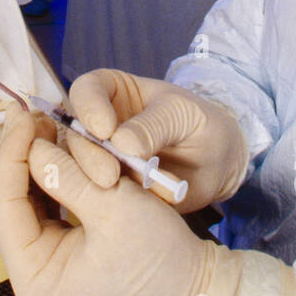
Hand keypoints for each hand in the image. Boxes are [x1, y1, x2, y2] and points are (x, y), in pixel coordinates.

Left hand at [0, 105, 234, 295]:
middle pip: (14, 201)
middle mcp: (32, 272)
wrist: (195, 287)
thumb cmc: (158, 257)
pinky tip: (58, 145)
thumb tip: (32, 143)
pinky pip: (50, 204)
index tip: (21, 116)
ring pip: (31, 198)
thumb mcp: (112, 208)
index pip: (6, 206)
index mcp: (34, 277)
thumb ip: (66, 175)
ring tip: (42, 122)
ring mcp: (48, 261)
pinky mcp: (65, 249)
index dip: (12, 155)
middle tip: (29, 112)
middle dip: (23, 155)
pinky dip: (56, 175)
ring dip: (39, 160)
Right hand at [65, 69, 248, 212]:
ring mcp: (102, 158)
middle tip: (109, 175)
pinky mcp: (110, 189)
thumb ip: (154, 126)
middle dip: (90, 155)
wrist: (221, 163)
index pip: (86, 91)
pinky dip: (115, 201)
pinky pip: (100, 195)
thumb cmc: (200, 124)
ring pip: (80, 168)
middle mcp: (98, 125)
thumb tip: (121, 144)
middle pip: (75, 134)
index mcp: (112, 92)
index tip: (105, 130)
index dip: (88, 109)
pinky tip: (137, 203)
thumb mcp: (183, 115)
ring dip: (99, 181)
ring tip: (132, 188)